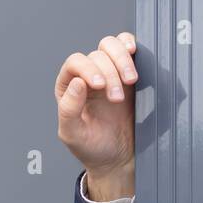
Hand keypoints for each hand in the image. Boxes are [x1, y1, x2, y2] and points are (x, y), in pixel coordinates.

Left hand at [56, 31, 136, 198]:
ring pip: (111, 46)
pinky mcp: (126, 72)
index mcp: (68, 89)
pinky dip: (130, 45)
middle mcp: (86, 77)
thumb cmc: (91, 147)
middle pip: (97, 55)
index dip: (87, 69)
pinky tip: (134, 53)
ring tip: (132, 81)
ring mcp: (107, 72)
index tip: (100, 86)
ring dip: (122, 60)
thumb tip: (77, 82)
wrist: (117, 157)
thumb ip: (68, 109)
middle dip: (110, 74)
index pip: (75, 63)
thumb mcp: (73, 134)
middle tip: (117, 99)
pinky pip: (126, 47)